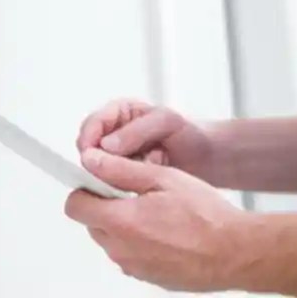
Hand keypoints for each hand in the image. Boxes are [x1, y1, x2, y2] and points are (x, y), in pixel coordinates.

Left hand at [64, 148, 250, 291]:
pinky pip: (131, 255)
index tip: (98, 181)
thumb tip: (93, 161)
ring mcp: (133, 267)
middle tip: (136, 193)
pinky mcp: (146, 277)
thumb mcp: (164, 179)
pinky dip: (141, 242)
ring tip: (157, 212)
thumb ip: (121, 169)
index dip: (85, 189)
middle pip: (93, 223)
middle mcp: (121, 249)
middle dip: (107, 205)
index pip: (75, 206)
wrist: (234, 252)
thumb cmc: (207, 216)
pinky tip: (167, 231)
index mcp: (121, 221)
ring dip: (124, 224)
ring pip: (112, 240)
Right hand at [76, 99, 215, 179]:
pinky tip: (151, 177)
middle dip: (104, 161)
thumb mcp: (166, 122)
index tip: (90, 155)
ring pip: (102, 170)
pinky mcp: (128, 177)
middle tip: (124, 167)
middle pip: (91, 151)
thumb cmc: (190, 133)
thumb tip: (106, 145)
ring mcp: (121, 158)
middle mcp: (115, 135)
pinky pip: (116, 184)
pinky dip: (130, 184)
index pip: (92, 124)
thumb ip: (135, 131)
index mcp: (120, 113)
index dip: (88, 139)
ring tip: (150, 165)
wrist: (208, 158)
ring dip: (121, 173)